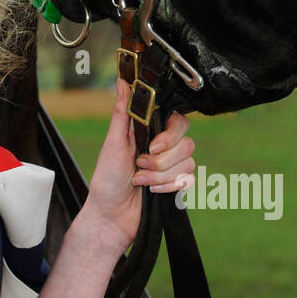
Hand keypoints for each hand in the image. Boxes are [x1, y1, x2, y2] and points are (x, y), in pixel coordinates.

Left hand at [82, 78, 195, 253]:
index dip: (170, 134)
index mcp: (149, 132)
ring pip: (188, 163)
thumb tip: (122, 81)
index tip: (153, 146)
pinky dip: (168, 188)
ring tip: (139, 180)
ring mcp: (172, 166)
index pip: (177, 121)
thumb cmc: (107, 179)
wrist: (111, 216)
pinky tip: (151, 191)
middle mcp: (164, 147)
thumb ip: (121, 112)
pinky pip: (189, 181)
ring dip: (160, 177)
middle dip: (162, 160)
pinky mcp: (177, 185)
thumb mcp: (112, 143)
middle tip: (140, 165)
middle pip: (187, 142)